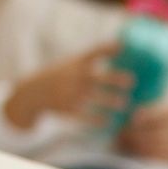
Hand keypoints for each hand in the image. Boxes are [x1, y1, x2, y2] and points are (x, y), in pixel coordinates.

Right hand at [3, 43, 131, 130]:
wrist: (35, 92)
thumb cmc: (60, 75)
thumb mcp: (71, 62)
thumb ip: (91, 59)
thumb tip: (119, 49)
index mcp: (77, 63)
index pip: (94, 52)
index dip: (108, 48)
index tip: (123, 46)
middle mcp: (75, 77)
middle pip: (97, 77)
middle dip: (114, 79)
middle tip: (132, 81)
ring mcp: (71, 93)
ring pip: (94, 97)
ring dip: (110, 101)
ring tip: (124, 103)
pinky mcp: (68, 109)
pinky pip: (84, 116)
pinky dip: (96, 119)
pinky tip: (108, 122)